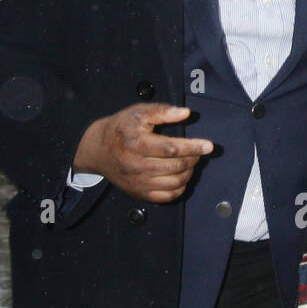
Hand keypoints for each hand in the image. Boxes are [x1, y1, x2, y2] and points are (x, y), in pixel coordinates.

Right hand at [73, 103, 212, 203]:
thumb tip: (185, 113)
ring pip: (175, 182)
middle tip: (197, 152)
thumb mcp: (138, 113)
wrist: (98, 149)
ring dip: (189, 172)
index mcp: (136, 143)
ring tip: (190, 162)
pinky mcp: (140, 193)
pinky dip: (180, 187)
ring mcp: (138, 182)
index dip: (192, 147)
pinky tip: (181, 176)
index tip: (208, 146)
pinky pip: (167, 196)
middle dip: (193, 159)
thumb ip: (162, 111)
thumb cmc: (121, 128)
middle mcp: (137, 165)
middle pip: (175, 166)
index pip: (171, 148)